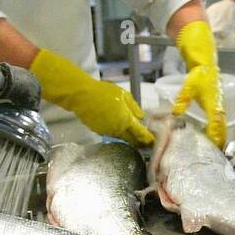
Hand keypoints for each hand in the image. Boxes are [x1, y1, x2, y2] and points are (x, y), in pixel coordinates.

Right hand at [30, 49, 152, 145]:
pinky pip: (111, 133)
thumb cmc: (103, 92)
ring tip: (133, 133)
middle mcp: (118, 129)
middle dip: (140, 141)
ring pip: (121, 137)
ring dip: (128, 136)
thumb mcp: (123, 95)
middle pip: (132, 140)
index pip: (141, 134)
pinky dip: (116, 131)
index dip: (148, 139)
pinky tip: (116, 125)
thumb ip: (134, 107)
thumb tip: (142, 117)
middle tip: (146, 142)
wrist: (81, 96)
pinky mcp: (99, 131)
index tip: (153, 142)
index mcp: (126, 120)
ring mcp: (107, 132)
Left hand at [172, 20, 225, 146]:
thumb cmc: (199, 74)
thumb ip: (182, 99)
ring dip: (220, 135)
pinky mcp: (217, 104)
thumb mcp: (189, 86)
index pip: (216, 122)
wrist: (206, 64)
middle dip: (220, 139)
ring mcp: (219, 105)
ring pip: (222, 124)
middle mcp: (218, 106)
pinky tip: (212, 135)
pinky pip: (219, 120)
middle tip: (217, 151)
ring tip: (217, 147)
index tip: (214, 145)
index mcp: (213, 103)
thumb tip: (176, 113)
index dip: (215, 134)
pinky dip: (218, 129)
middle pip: (222, 126)